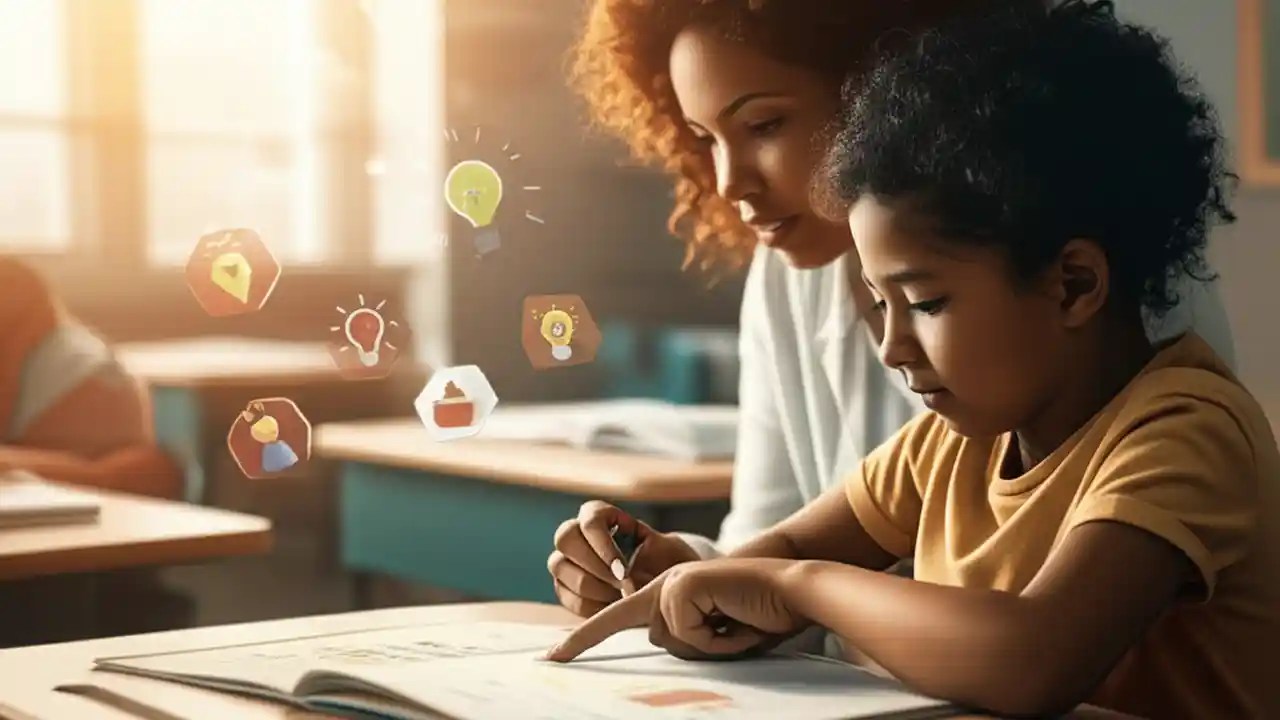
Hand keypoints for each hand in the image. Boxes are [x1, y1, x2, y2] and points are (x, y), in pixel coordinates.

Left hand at [544, 557, 808, 661]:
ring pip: (671, 640)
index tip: (549, 658)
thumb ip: (683, 636)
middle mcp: (662, 583)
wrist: (793, 590)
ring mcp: (669, 581)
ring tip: (736, 621)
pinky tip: (734, 616)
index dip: (581, 640)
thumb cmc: (761, 616)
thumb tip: (662, 635)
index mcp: (665, 594)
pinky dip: (715, 637)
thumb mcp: (714, 636)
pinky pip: (687, 633)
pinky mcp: (680, 586)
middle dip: (702, 648)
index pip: (613, 619)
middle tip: (736, 629)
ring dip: (709, 644)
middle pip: (658, 641)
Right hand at [547, 501, 700, 617]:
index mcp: (601, 515)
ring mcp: (566, 559)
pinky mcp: (564, 587)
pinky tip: (611, 609)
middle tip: (621, 587)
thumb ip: (649, 549)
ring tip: (620, 599)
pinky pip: (566, 596)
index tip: (622, 571)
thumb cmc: (667, 563)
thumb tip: (634, 562)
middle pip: (565, 538)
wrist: (666, 588)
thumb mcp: (667, 549)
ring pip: (560, 567)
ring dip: (592, 588)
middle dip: (594, 567)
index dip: (603, 546)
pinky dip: (589, 606)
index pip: (590, 521)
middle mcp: (577, 532)